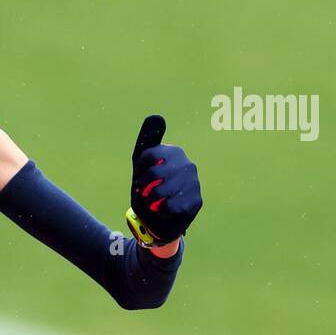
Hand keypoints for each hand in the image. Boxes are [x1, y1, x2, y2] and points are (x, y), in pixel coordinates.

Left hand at [129, 114, 201, 245]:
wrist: (157, 219)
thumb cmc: (148, 189)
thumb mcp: (141, 165)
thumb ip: (147, 140)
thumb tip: (156, 116)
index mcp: (173, 153)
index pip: (148, 155)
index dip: (138, 171)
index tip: (139, 180)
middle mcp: (187, 165)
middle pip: (154, 174)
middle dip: (142, 188)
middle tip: (143, 195)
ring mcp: (194, 183)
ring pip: (161, 191)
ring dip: (149, 201)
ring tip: (152, 203)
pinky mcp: (197, 201)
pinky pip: (170, 207)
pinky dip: (160, 212)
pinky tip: (163, 211)